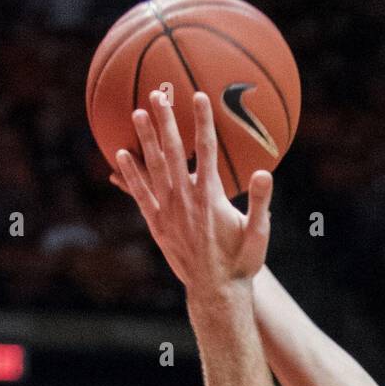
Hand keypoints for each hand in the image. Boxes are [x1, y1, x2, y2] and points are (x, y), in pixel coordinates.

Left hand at [112, 91, 271, 298]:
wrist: (216, 292)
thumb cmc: (241, 262)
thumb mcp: (258, 233)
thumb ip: (260, 202)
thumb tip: (264, 174)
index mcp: (211, 197)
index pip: (206, 150)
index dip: (202, 121)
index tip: (198, 96)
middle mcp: (186, 199)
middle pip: (173, 151)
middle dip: (165, 120)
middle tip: (157, 93)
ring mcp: (169, 211)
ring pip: (153, 168)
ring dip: (145, 139)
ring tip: (137, 113)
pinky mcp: (158, 225)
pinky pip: (141, 194)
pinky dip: (130, 175)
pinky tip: (120, 156)